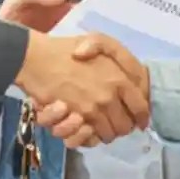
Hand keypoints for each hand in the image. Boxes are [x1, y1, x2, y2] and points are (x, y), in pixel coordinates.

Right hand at [14, 31, 148, 144]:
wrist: (38, 59)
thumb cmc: (68, 48)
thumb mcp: (99, 40)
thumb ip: (120, 55)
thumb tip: (130, 83)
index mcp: (120, 79)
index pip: (141, 109)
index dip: (141, 117)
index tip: (138, 121)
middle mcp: (109, 97)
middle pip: (125, 126)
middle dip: (121, 127)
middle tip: (114, 122)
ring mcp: (92, 110)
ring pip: (108, 134)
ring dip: (104, 132)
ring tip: (98, 125)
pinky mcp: (75, 119)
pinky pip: (89, 138)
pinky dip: (88, 137)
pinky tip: (85, 128)